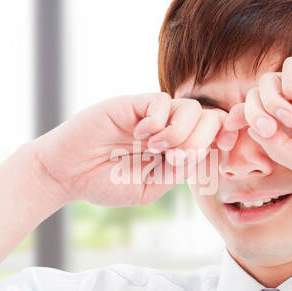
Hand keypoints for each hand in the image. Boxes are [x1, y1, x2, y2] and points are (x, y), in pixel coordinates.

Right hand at [31, 93, 230, 206]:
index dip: (225, 141)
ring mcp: (151, 115)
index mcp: (177, 149)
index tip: (220, 158)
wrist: (66, 173)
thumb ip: (177, 172)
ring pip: (191, 108)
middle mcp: (168, 128)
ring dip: (181, 133)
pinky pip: (162, 101)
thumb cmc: (104, 183)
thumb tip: (202, 154)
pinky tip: (140, 136)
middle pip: (211, 117)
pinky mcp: (132, 103)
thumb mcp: (149, 188)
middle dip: (203, 140)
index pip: (215, 135)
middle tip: (177, 158)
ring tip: (158, 150)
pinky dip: (158, 122)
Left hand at [221, 55, 291, 183]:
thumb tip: (250, 125)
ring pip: (270, 80)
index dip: (235, 122)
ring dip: (270, 99)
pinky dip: (289, 81)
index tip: (227, 132)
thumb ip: (276, 145)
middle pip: (255, 98)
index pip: (253, 119)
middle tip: (271, 127)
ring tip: (291, 118)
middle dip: (253, 112)